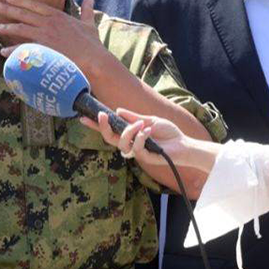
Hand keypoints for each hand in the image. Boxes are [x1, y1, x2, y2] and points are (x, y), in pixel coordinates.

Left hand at [0, 0, 104, 68]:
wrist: (94, 62)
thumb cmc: (92, 45)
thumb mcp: (89, 25)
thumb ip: (86, 11)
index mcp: (58, 16)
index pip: (36, 6)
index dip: (21, 1)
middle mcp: (50, 24)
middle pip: (24, 14)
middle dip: (8, 8)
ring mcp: (46, 37)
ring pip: (22, 29)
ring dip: (8, 27)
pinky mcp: (44, 50)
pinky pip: (24, 49)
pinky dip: (13, 50)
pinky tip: (3, 51)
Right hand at [84, 108, 217, 183]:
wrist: (184, 144)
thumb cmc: (169, 133)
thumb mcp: (150, 120)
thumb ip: (133, 117)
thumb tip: (117, 111)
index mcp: (129, 133)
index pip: (109, 130)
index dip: (96, 125)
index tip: (83, 118)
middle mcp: (130, 143)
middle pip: (109, 138)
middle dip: (103, 127)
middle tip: (103, 116)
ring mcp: (136, 152)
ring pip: (121, 144)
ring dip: (129, 131)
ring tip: (142, 124)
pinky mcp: (145, 158)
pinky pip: (136, 148)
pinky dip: (141, 137)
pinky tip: (149, 131)